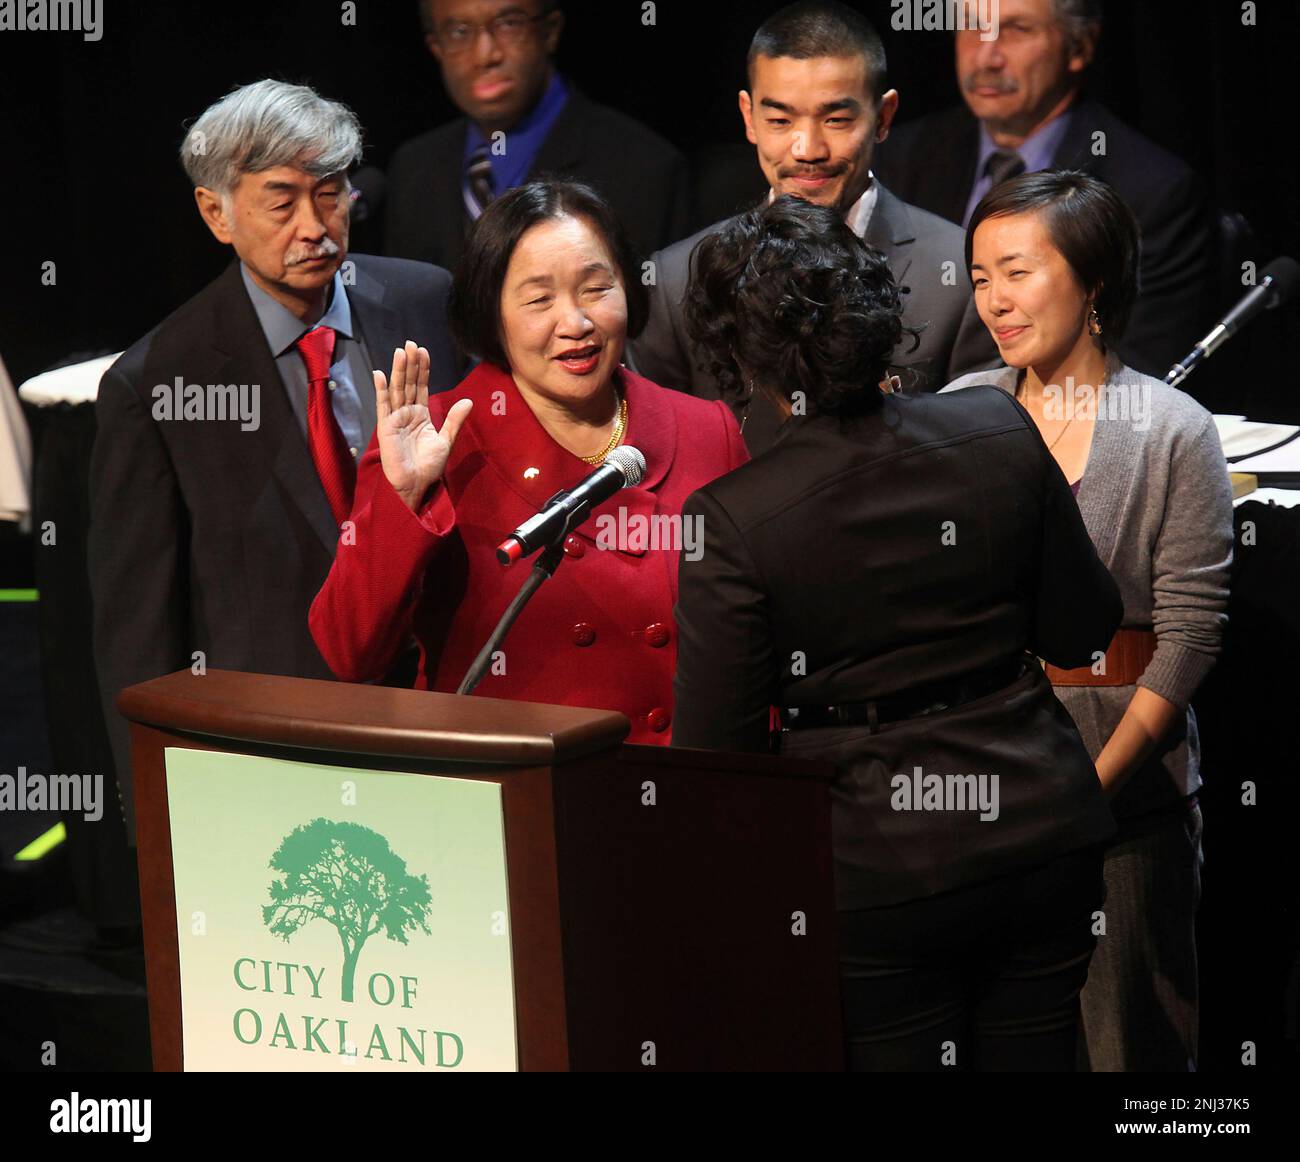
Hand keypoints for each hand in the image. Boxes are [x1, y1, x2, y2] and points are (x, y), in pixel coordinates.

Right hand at [374, 341, 471, 509]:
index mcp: (421, 415)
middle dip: (410, 364)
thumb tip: (468, 401)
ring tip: (401, 352)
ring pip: (397, 390)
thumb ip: (454, 420)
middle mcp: (407, 413)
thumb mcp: (446, 441)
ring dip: (398, 371)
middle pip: (408, 384)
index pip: (421, 387)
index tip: (424, 352)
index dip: (423, 370)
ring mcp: (395, 419)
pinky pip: (383, 405)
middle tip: (411, 344)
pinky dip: (381, 390)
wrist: (417, 484)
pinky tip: (379, 373)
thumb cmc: (429, 466)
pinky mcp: (386, 427)